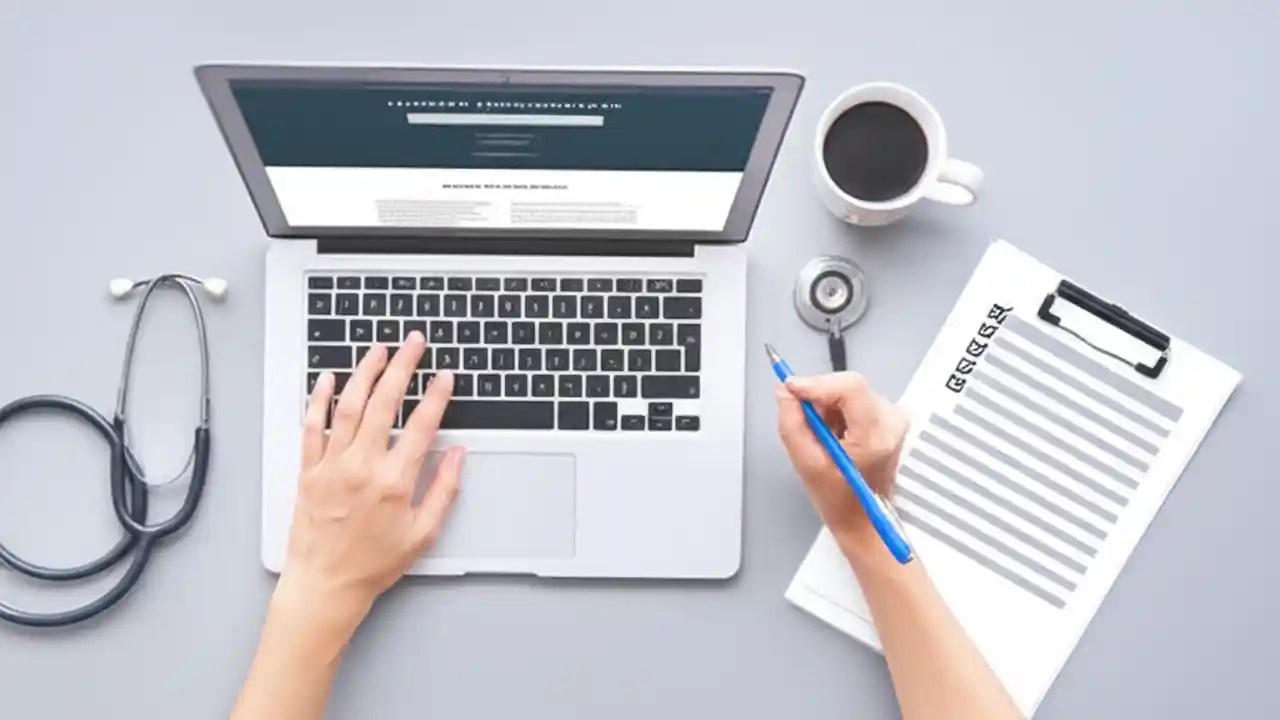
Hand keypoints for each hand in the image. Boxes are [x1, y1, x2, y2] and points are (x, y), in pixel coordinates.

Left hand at [285, 332, 464, 618]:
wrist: (325, 585)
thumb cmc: (372, 564)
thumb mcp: (423, 533)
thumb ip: (443, 490)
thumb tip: (458, 455)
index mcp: (394, 481)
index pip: (422, 425)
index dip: (437, 396)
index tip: (445, 377)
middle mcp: (361, 467)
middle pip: (384, 403)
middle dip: (403, 367)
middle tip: (414, 344)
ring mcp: (331, 466)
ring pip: (348, 406)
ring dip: (365, 373)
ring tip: (379, 351)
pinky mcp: (308, 471)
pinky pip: (312, 426)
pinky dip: (319, 399)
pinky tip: (328, 379)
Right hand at [776, 372, 908, 550]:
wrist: (864, 517)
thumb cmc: (840, 499)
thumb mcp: (806, 464)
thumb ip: (792, 423)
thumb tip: (786, 392)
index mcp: (875, 437)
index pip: (850, 387)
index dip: (816, 383)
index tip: (792, 388)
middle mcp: (892, 422)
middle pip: (847, 386)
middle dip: (819, 398)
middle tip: (806, 422)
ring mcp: (894, 418)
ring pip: (849, 391)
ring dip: (828, 406)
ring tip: (823, 436)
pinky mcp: (890, 416)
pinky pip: (854, 398)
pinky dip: (838, 410)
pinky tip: (835, 434)